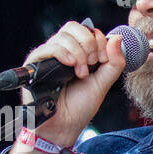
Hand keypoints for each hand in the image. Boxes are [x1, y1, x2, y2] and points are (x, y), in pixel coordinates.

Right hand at [19, 21, 126, 147]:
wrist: (64, 126)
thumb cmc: (80, 107)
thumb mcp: (103, 83)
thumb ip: (113, 63)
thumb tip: (118, 37)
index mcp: (77, 53)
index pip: (86, 30)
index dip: (98, 40)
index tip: (103, 60)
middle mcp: (61, 51)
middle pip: (73, 27)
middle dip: (89, 43)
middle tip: (94, 63)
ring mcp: (47, 57)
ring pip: (62, 36)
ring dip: (79, 53)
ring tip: (81, 74)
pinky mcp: (34, 64)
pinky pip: (48, 48)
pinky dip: (63, 53)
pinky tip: (71, 66)